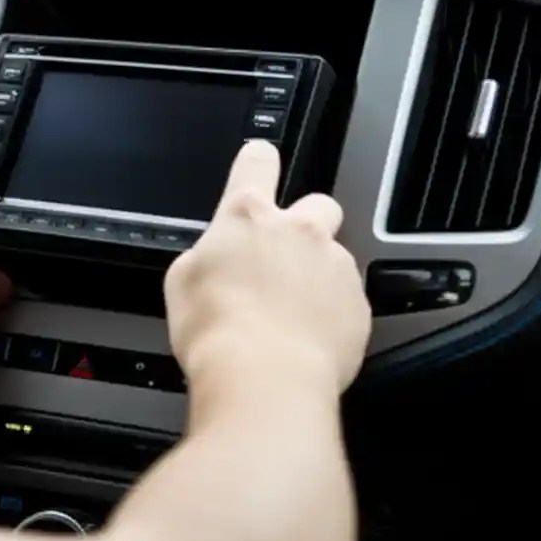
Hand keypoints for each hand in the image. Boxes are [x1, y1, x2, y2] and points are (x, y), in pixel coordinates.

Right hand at [164, 140, 370, 392]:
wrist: (264, 379)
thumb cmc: (217, 332)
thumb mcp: (181, 282)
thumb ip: (206, 256)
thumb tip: (215, 258)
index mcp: (246, 217)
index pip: (256, 163)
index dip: (256, 162)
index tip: (258, 163)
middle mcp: (298, 232)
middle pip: (316, 205)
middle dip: (302, 225)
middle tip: (280, 258)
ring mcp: (334, 267)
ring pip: (332, 257)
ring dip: (314, 277)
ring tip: (287, 315)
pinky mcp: (358, 305)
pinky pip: (347, 300)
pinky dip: (329, 314)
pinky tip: (303, 338)